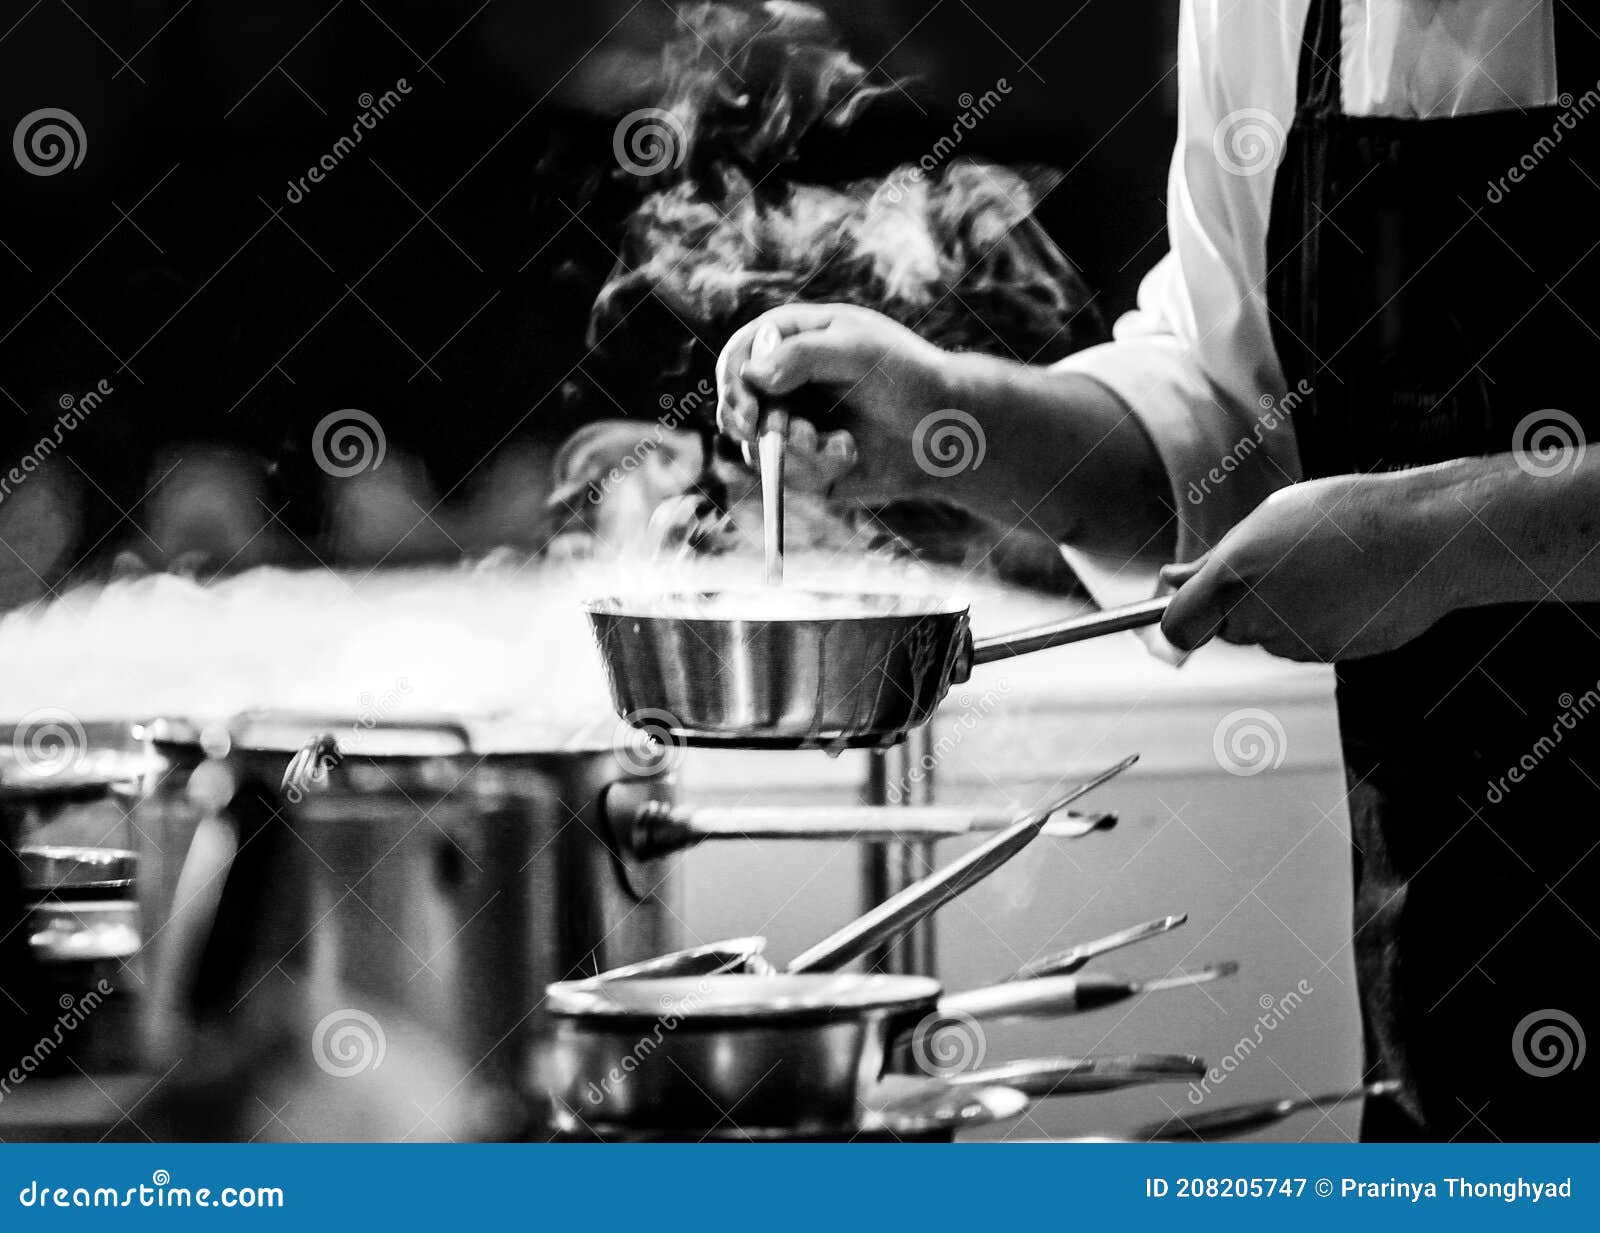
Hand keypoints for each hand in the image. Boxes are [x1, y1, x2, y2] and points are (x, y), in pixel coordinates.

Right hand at [715, 304, 956, 500]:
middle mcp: (786, 380)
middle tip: (798, 434)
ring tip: (834, 444)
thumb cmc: (911, 379)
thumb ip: (804, 355)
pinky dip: (815, 468)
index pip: (740, 356)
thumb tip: (752, 375)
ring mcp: (793, 421)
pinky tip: (848, 453)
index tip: (749, 414)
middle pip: (738, 404)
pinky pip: (786, 474)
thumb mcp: (860, 353)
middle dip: (759, 426)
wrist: (948, 433)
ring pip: (758, 446)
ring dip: (792, 451)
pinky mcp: (806, 462)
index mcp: (793, 338)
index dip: (734, 384)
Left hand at [1159, 472, 1462, 661]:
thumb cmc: (1345, 516)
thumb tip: (1169, 580)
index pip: (1177, 626)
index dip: (1179, 617)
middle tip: (1279, 563)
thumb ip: (1214, 561)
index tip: (1190, 604)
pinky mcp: (1329, 655)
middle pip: (1226, 630)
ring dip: (1281, 611)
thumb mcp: (1269, 520)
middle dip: (1238, 605)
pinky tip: (1345, 589)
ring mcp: (1296, 642)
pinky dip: (1315, 621)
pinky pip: (1305, 642)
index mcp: (1235, 576)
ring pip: (1268, 636)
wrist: (1426, 538)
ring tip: (1323, 568)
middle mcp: (1259, 617)